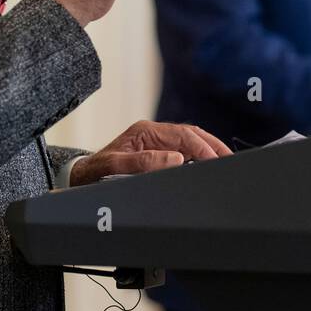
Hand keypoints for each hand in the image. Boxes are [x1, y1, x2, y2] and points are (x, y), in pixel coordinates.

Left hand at [69, 120, 231, 185]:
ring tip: (225, 162)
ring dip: (208, 150)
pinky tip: (208, 167)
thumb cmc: (94, 172)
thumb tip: (175, 159)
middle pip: (190, 135)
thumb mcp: (114, 166)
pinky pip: (183, 152)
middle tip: (230, 160)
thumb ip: (142, 162)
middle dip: (212, 145)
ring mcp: (155, 143)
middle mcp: (152, 134)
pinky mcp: (157, 154)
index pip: (182, 135)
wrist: (81, 179)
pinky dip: (198, 158)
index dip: (201, 147)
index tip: (215, 160)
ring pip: (190, 142)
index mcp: (144, 131)